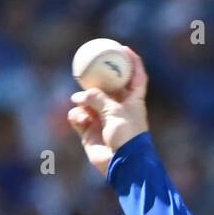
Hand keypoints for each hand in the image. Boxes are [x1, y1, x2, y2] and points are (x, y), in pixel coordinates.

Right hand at [68, 45, 149, 176]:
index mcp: (134, 101)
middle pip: (108, 87)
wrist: (123, 165)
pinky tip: (79, 119)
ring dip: (83, 100)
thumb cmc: (127, 136)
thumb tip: (78, 97)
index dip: (133, 62)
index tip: (123, 48)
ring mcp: (103, 120)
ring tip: (80, 101)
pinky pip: (78, 117)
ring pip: (88, 101)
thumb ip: (97, 98)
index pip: (137, 77)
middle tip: (87, 67)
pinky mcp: (90, 132)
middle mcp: (119, 109)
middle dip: (97, 78)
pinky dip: (76, 116)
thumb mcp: (114, 111)